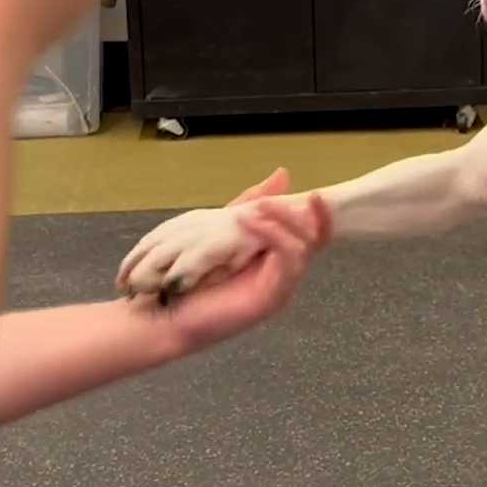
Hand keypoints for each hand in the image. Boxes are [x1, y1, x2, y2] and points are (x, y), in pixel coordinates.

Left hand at [158, 169, 331, 351]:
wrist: (167, 313)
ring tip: (263, 206)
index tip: (313, 194)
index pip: (312, 233)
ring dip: (286, 222)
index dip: (319, 215)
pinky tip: (251, 223)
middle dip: (309, 215)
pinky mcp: (272, 298)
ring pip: (303, 249)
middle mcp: (284, 273)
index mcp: (277, 258)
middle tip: (301, 196)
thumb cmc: (192, 276)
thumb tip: (284, 173)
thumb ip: (251, 205)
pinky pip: (287, 264)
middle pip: (315, 241)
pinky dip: (275, 238)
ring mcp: (281, 287)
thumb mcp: (223, 230)